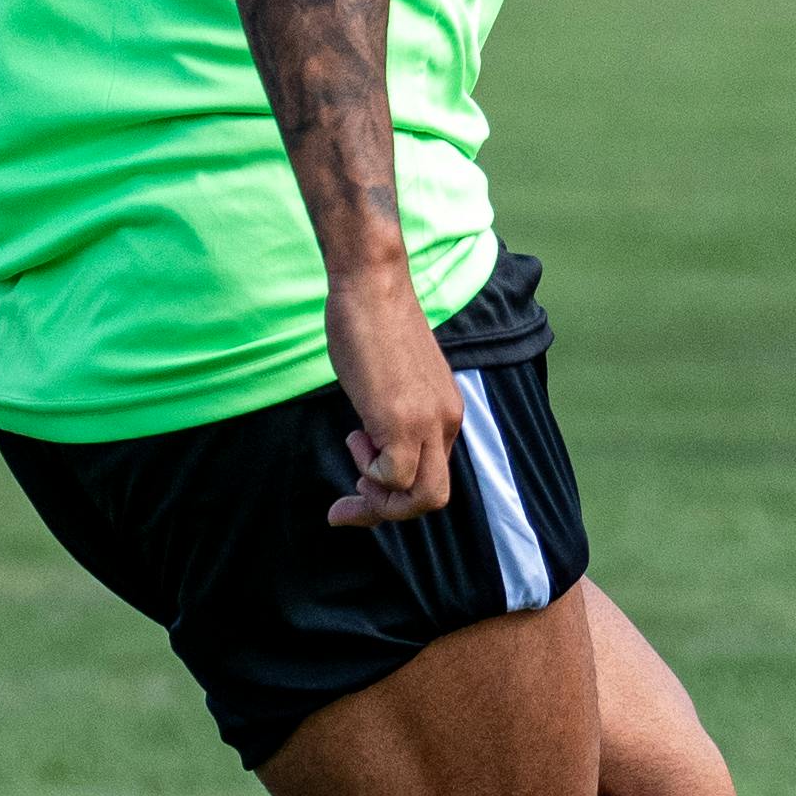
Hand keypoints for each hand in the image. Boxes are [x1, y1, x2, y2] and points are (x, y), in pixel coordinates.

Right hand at [319, 270, 458, 527]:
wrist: (372, 285)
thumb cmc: (373, 322)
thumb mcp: (394, 378)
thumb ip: (395, 410)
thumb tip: (374, 437)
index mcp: (446, 412)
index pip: (432, 475)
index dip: (395, 492)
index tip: (356, 489)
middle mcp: (446, 421)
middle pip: (433, 498)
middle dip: (388, 510)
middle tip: (349, 502)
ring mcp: (427, 422)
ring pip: (419, 497)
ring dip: (378, 496)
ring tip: (354, 453)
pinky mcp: (401, 419)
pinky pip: (393, 477)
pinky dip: (368, 471)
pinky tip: (355, 434)